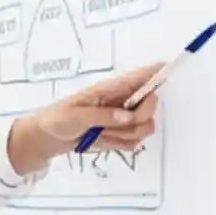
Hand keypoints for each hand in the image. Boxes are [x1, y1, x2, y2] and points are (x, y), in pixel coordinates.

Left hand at [8, 62, 163, 173]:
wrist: (47, 139)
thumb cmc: (57, 120)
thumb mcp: (75, 116)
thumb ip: (103, 116)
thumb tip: (129, 116)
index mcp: (109, 90)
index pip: (138, 77)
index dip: (155, 73)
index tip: (168, 70)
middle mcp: (120, 102)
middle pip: (149, 107)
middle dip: (139, 118)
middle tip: (117, 123)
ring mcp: (121, 119)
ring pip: (144, 127)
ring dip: (126, 135)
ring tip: (101, 134)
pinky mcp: (119, 135)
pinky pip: (134, 142)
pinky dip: (121, 145)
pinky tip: (103, 142)